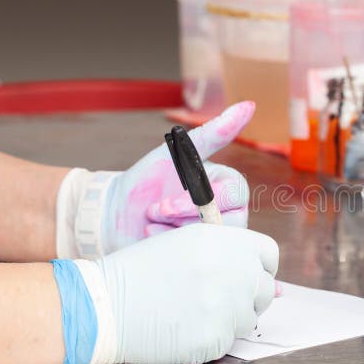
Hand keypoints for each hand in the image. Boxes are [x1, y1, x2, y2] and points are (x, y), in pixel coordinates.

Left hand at [56, 102, 255, 258]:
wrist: (114, 216)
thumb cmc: (144, 182)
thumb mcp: (176, 154)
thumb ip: (213, 133)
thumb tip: (249, 105)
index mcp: (226, 184)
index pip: (236, 193)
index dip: (201, 201)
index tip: (167, 203)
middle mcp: (227, 210)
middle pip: (230, 221)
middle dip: (185, 219)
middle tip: (154, 213)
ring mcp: (216, 235)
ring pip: (217, 242)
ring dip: (178, 234)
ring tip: (153, 226)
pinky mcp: (203, 256)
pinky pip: (205, 258)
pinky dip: (175, 250)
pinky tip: (156, 241)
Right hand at [70, 224, 277, 363]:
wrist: (103, 306)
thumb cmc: (142, 272)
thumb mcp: (186, 245)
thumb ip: (232, 256)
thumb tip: (279, 289)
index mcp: (224, 242)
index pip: (268, 255)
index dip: (257, 267)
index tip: (244, 276)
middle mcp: (231, 271)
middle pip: (264, 289)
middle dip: (245, 295)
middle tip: (211, 298)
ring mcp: (225, 307)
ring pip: (248, 319)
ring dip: (228, 319)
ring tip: (190, 311)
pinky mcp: (215, 339)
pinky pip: (228, 342)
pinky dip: (210, 339)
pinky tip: (183, 328)